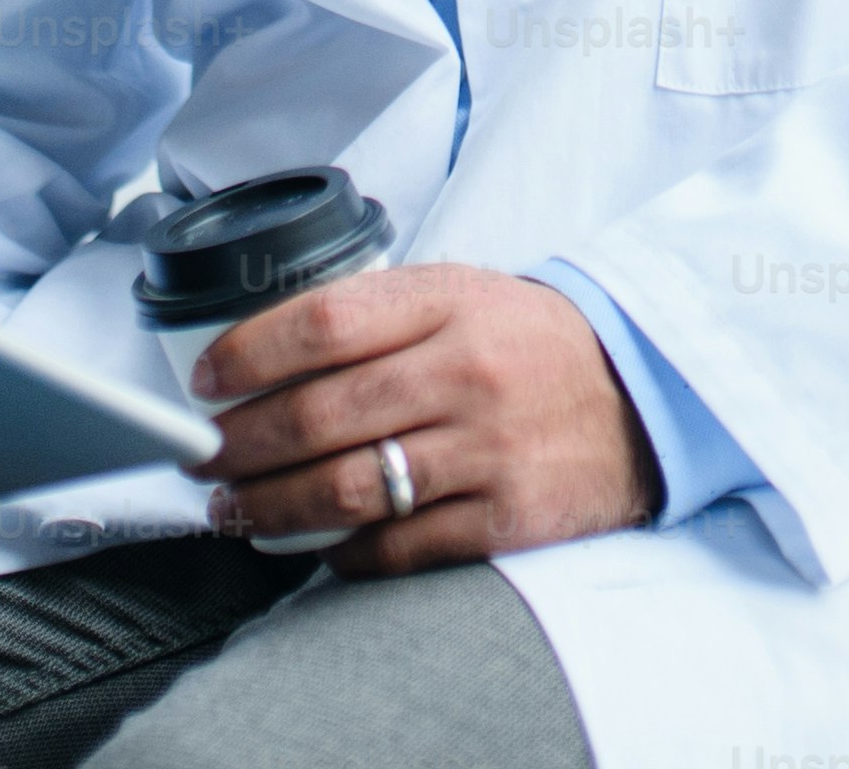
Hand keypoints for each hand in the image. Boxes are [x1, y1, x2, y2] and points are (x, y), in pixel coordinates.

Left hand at [182, 264, 660, 577]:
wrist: (644, 395)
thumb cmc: (529, 344)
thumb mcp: (464, 295)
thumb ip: (377, 317)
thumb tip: (261, 360)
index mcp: (449, 302)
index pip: (323, 323)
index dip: (248, 354)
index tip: (205, 383)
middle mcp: (466, 373)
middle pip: (320, 415)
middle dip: (241, 444)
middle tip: (204, 460)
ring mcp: (488, 450)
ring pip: (348, 489)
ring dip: (271, 506)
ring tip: (235, 509)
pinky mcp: (507, 518)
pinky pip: (398, 548)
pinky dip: (341, 553)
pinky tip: (314, 545)